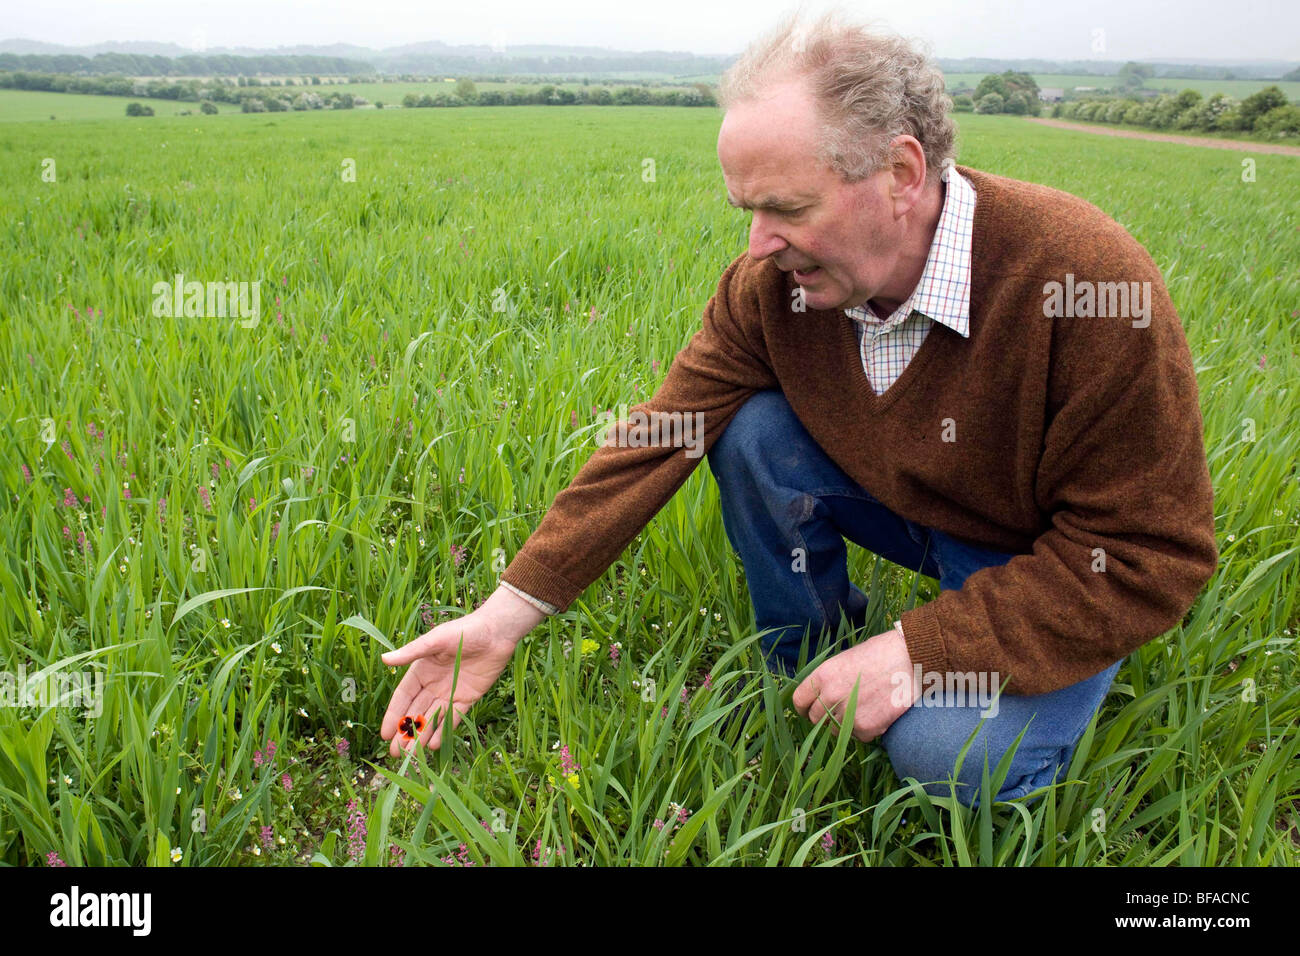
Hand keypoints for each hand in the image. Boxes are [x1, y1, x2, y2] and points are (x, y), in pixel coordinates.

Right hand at [379, 587, 540, 755]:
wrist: (496, 632)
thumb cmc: (464, 631)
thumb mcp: (436, 640)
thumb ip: (412, 652)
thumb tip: (385, 659)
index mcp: (421, 670)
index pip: (403, 697)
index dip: (393, 715)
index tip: (384, 733)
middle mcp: (433, 684)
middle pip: (416, 712)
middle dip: (405, 732)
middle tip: (395, 753)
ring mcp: (450, 692)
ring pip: (433, 718)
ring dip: (422, 736)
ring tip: (412, 756)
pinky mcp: (468, 697)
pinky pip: (453, 717)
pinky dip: (444, 730)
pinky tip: (433, 745)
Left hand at [791, 627, 915, 742]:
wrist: (911, 658)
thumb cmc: (880, 654)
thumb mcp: (846, 659)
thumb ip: (829, 679)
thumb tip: (819, 697)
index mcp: (823, 675)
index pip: (799, 701)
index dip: (804, 708)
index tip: (809, 710)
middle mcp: (831, 695)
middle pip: (815, 719)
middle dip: (825, 717)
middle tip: (841, 711)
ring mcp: (848, 713)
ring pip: (835, 730)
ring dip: (846, 724)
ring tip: (864, 707)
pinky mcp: (866, 727)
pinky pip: (858, 736)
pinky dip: (867, 729)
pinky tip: (878, 712)